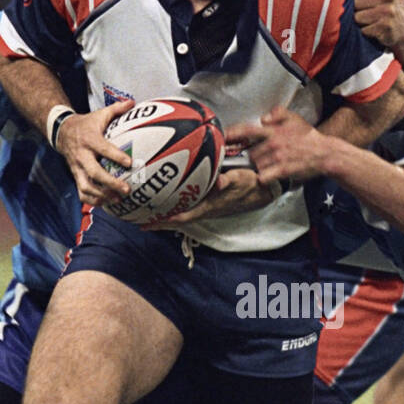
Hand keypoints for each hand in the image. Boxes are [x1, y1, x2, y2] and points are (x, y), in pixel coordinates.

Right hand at [56, 99, 136, 205]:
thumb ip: (117, 109)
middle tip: (126, 189)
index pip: (103, 148)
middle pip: (94, 172)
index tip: (130, 162)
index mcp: (90, 140)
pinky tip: (107, 204)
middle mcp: (82, 155)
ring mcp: (77, 168)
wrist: (61, 132)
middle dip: (110, 183)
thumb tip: (133, 103)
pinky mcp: (75, 176)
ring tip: (117, 200)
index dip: (116, 156)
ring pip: (86, 186)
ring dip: (102, 196)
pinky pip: (81, 192)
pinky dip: (93, 201)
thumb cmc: (87, 124)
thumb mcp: (99, 114)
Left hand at [144, 168, 276, 226]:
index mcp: (208, 207)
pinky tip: (170, 196)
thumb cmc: (249, 184)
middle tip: (140, 220)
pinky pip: (189, 205)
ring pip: (182, 212)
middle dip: (159, 221)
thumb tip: (218, 182)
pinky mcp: (211, 201)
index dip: (164, 222)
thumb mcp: (239, 180)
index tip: (146, 224)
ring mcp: (207, 206)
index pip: (182, 218)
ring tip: (149, 211)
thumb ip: (228, 181)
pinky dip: (177, 204)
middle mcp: (205, 209)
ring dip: (166, 213)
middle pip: (177, 218)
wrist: (262, 189)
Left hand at [226, 108, 329, 184]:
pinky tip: (269, 175)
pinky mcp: (282, 170)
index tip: (222, 137)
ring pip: (256, 164)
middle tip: (257, 156)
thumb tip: (263, 118)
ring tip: (269, 164)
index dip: (232, 134)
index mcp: (273, 130)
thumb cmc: (307, 136)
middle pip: (249, 152)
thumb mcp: (294, 118)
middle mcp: (273, 143)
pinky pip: (263, 176)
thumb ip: (277, 113)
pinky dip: (263, 177)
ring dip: (259, 166)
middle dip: (251, 155)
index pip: (246, 130)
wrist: (324, 153)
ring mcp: (277, 158)